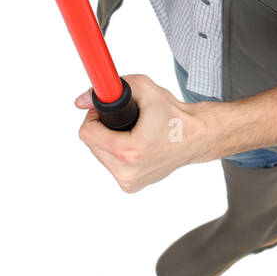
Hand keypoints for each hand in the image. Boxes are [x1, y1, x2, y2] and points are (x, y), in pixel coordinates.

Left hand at [75, 74, 207, 191]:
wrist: (196, 137)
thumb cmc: (173, 114)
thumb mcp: (144, 89)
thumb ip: (110, 90)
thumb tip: (80, 101)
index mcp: (130, 151)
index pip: (87, 133)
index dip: (94, 116)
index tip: (106, 109)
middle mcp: (128, 172)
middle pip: (91, 144)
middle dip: (101, 128)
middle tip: (121, 118)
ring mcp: (130, 182)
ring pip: (99, 155)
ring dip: (107, 141)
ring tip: (131, 132)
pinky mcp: (131, 186)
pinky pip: (110, 165)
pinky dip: (116, 153)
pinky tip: (134, 144)